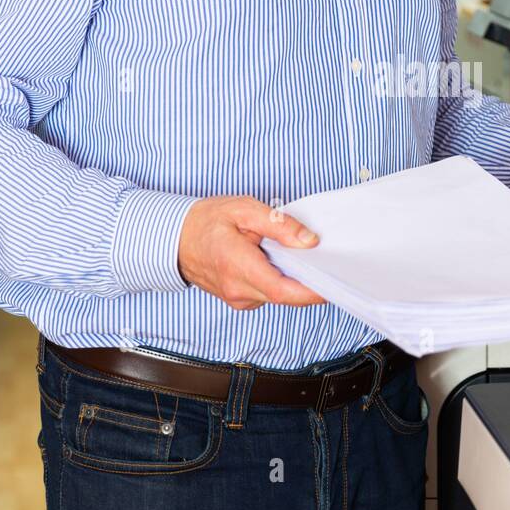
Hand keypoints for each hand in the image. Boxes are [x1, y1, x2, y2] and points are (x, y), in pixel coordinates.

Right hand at [177, 196, 325, 310]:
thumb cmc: (207, 221)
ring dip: (294, 280)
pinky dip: (281, 281)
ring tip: (302, 257)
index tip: (334, 283)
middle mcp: (238, 290)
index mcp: (238, 266)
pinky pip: (269, 294)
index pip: (283, 291)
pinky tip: (282, 263)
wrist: (175, 239)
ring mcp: (238, 299)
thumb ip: (278, 224)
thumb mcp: (243, 209)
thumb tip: (309, 241)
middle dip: (309, 283)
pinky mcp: (240, 300)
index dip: (312, 292)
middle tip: (329, 263)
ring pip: (278, 296)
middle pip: (285, 296)